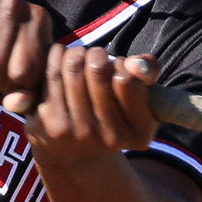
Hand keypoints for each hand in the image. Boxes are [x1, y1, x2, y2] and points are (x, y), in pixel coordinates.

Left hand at [22, 46, 160, 161]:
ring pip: (75, 66)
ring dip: (76, 54)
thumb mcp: (137, 95)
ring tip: (77, 58)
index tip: (117, 69)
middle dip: (96, 54)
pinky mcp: (55, 126)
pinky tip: (59, 59)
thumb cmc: (108, 110)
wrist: (70, 147)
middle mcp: (113, 139)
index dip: (121, 64)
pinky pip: (54, 74)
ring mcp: (82, 134)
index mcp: (139, 133)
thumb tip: (135, 63)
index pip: (128, 79)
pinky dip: (56, 58)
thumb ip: (148, 70)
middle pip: (99, 69)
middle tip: (94, 59)